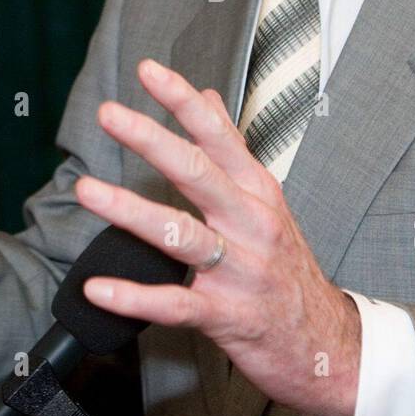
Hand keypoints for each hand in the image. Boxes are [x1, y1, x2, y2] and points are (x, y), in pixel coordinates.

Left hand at [75, 59, 361, 415]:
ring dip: (130, 210)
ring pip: (181, 234)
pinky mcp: (226, 315)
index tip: (149, 72)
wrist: (327, 343)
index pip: (218, 135)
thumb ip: (231, 149)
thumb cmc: (288, 269)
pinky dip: (132, 297)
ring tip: (88, 190)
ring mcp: (239, 270)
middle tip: (110, 114)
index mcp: (257, 191)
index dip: (183, 101)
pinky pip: (173, 303)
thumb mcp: (267, 201)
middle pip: (197, 173)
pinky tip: (98, 287)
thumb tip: (207, 97)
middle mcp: (250, 224)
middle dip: (151, 140)